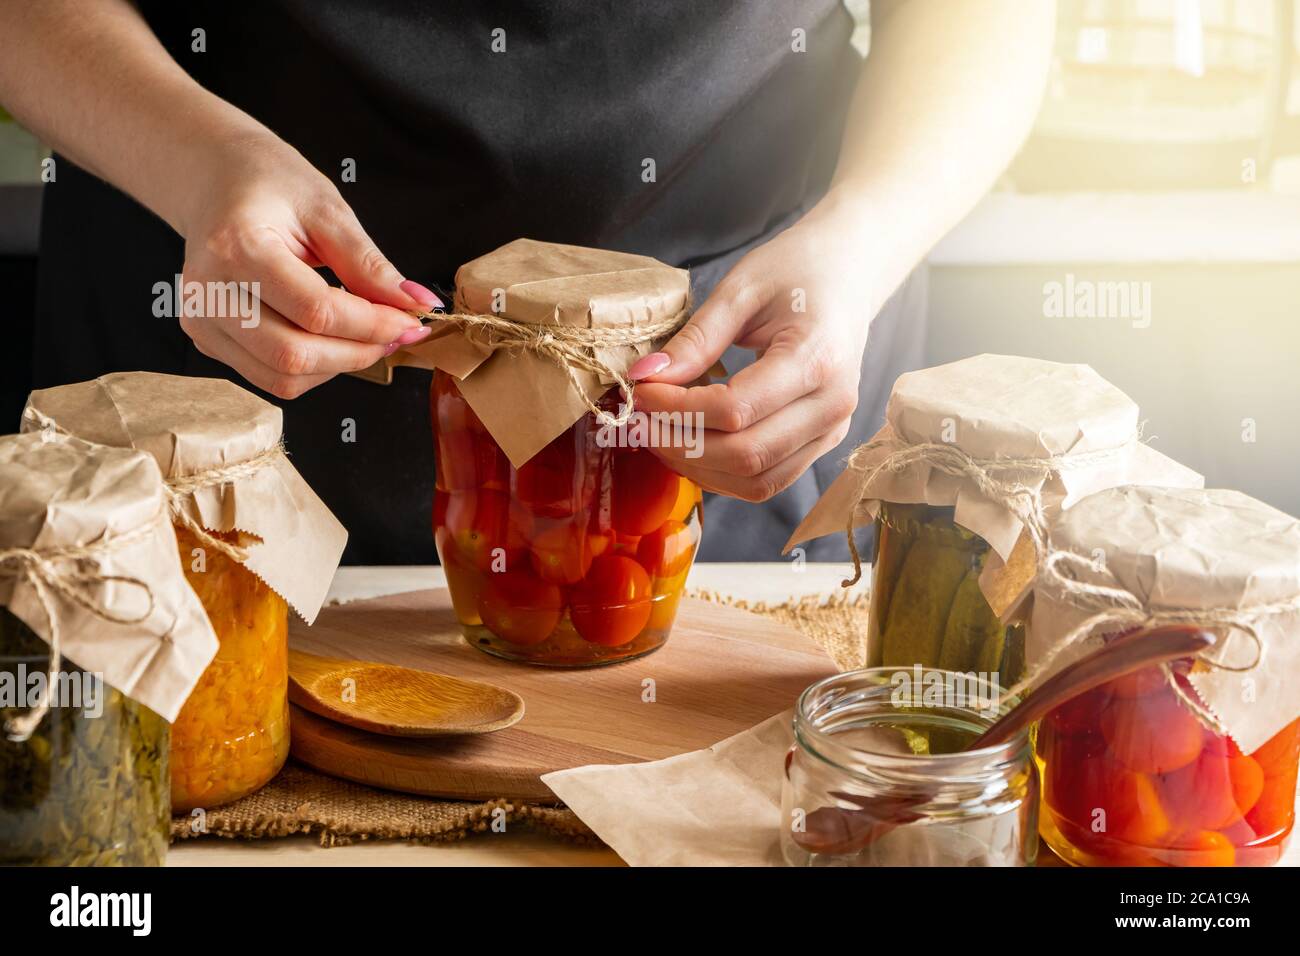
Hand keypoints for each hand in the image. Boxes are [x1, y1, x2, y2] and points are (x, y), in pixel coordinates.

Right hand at [176, 133, 441, 398]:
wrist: (214, 181)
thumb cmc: (270, 185)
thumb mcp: (327, 210)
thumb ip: (369, 264)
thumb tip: (416, 303)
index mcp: (237, 247)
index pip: (316, 311)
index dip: (373, 325)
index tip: (411, 320)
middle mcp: (209, 291)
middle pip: (295, 355)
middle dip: (359, 352)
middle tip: (395, 333)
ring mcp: (202, 320)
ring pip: (283, 378)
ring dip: (338, 365)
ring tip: (366, 335)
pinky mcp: (207, 339)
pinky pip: (269, 377)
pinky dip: (313, 368)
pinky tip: (331, 338)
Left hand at [629, 201, 879, 500]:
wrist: (848, 274)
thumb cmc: (797, 270)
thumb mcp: (741, 289)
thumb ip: (696, 338)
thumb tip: (646, 378)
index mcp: (818, 358)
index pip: (736, 409)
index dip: (678, 408)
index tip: (641, 391)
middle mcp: (833, 405)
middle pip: (747, 455)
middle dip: (681, 444)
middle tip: (639, 420)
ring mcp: (833, 431)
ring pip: (757, 481)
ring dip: (698, 467)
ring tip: (658, 435)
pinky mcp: (822, 443)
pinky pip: (768, 480)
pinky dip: (722, 474)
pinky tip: (689, 446)